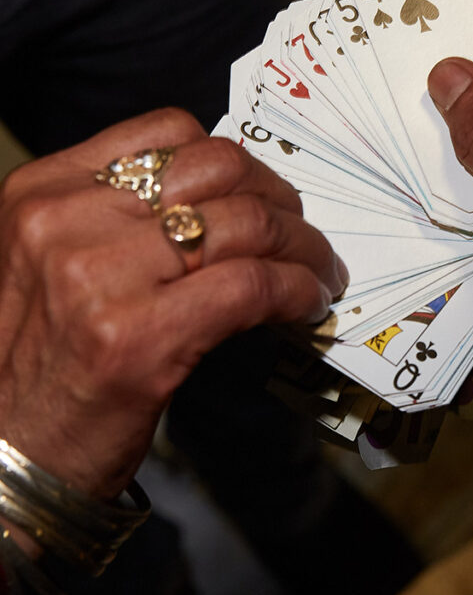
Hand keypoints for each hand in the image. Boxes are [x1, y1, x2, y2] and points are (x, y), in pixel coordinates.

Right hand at [0, 108, 344, 501]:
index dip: (237, 164)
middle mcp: (64, 222)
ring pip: (246, 225)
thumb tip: (229, 202)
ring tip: (319, 272)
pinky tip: (306, 305)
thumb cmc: (39, 367)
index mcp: (42, 192)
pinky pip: (251, 286)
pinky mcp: (140, 338)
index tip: (265, 197)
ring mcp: (99, 278)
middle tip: (304, 237)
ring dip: (303, 248)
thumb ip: (116, 221)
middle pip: (218, 171)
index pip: (169, 134)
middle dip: (281, 201)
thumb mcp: (51, 264)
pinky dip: (296, 290)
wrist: (4, 460)